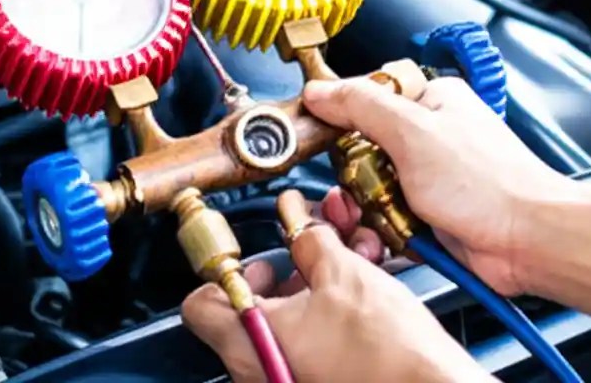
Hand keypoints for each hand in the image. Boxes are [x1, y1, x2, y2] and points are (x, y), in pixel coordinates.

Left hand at [182, 196, 488, 382]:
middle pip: (248, 312)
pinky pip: (307, 350)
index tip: (256, 257)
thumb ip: (311, 240)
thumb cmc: (389, 353)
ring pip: (284, 329)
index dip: (228, 272)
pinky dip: (325, 323)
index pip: (202, 303)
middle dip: (284, 275)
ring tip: (347, 276)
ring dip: (311, 294)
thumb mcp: (344, 273)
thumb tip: (299, 222)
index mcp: (250, 340)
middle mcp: (259, 371)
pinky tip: (358, 305)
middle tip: (309, 261)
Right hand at [303, 75, 584, 295]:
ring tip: (378, 219)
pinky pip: (385, 219)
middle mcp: (429, 135)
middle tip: (358, 188)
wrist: (527, 241)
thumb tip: (321, 91)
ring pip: (369, 189)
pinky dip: (383, 232)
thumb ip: (361, 106)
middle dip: (353, 177)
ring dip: (366, 210)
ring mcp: (428, 176)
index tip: (320, 137)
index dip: (339, 118)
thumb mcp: (413, 132)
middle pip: (360, 149)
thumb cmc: (491, 184)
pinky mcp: (428, 213)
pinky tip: (391, 238)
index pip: (365, 96)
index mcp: (431, 100)